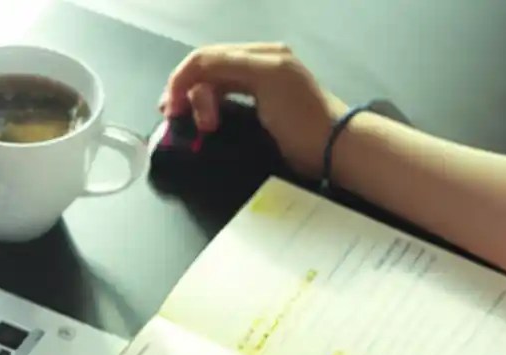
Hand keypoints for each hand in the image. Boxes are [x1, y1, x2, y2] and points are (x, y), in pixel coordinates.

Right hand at [161, 43, 348, 177]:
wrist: (334, 148)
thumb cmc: (302, 118)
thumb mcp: (266, 80)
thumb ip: (228, 67)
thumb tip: (193, 74)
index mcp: (259, 54)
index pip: (205, 57)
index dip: (181, 80)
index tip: (171, 110)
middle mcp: (258, 62)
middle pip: (206, 69)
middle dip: (187, 91)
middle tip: (179, 119)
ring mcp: (260, 82)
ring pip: (212, 83)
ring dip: (198, 101)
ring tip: (200, 126)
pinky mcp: (262, 103)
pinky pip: (225, 95)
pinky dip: (211, 105)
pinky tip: (207, 121)